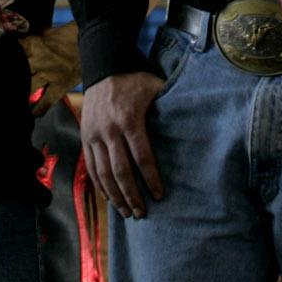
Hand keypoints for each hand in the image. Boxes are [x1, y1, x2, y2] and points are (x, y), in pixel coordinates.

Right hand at [79, 71, 166, 217]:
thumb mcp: (155, 87)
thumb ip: (170, 103)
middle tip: (142, 213)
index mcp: (129, 119)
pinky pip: (90, 166)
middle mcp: (109, 129)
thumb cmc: (134, 80)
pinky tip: (109, 199)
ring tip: (127, 212)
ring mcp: (94, 134)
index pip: (142, 156)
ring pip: (103, 173)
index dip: (151, 178)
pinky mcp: (85, 136)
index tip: (159, 196)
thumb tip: (196, 118)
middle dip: (132, 195)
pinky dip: (99, 185)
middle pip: (120, 170)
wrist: (103, 68)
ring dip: (115, 195)